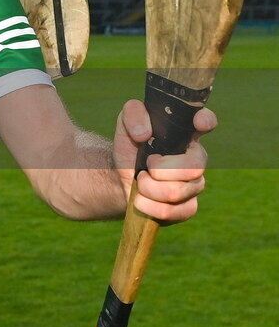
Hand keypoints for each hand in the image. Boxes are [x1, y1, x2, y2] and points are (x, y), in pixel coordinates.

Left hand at [113, 99, 213, 223]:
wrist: (120, 176)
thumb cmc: (130, 146)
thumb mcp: (125, 123)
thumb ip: (133, 114)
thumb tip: (144, 133)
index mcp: (185, 134)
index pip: (205, 122)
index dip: (206, 121)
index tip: (198, 124)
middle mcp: (196, 158)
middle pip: (193, 167)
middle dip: (159, 169)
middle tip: (145, 166)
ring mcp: (194, 185)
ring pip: (176, 192)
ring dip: (148, 188)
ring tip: (140, 181)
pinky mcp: (187, 207)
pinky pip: (172, 212)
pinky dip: (149, 206)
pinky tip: (141, 200)